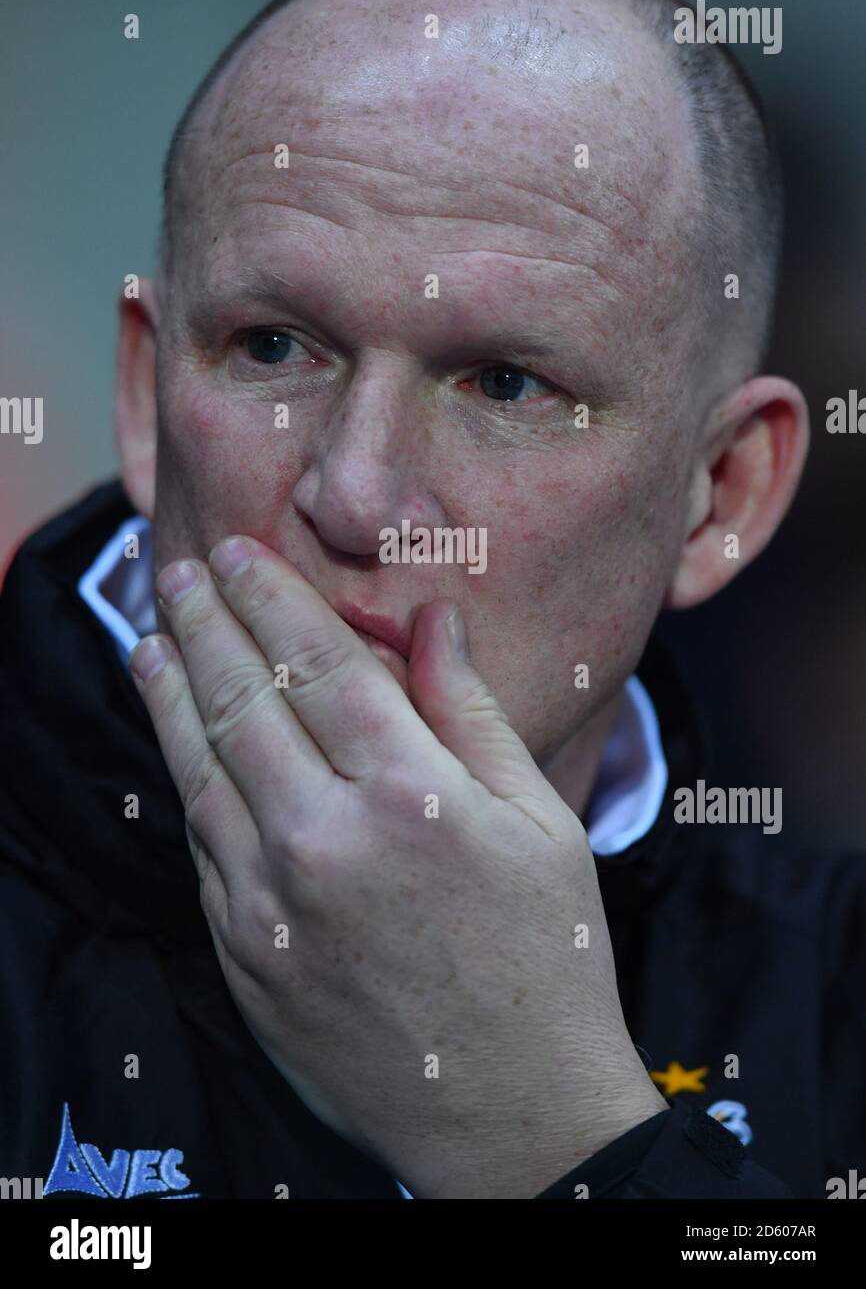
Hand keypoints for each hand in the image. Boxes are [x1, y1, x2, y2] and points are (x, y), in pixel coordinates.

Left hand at [131, 535, 665, 1197]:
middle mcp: (326, 841)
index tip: (238, 552)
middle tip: (179, 573)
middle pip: (242, 701)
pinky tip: (178, 745)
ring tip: (150, 641)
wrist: (512, 1114)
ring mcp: (273, 904)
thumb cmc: (546, 957)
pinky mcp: (244, 957)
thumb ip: (470, 711)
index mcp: (411, 795)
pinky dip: (184, 781)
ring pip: (199, 769)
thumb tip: (431, 617)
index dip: (270, 597)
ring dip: (168, 694)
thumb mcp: (537, 821)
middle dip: (205, 623)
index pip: (316, 663)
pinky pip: (202, 848)